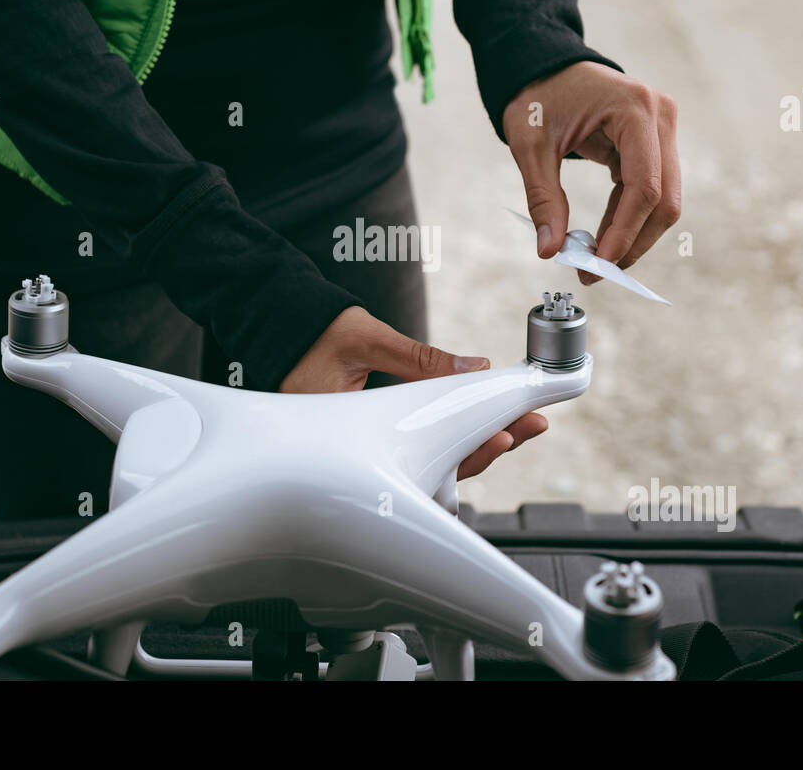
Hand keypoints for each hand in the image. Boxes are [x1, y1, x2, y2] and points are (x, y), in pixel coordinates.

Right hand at [281, 306, 546, 478]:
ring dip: (473, 447)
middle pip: (432, 470)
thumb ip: (419, 358)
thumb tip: (474, 370)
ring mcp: (358, 458)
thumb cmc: (309, 335)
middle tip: (529, 426)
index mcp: (344, 435)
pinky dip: (449, 443)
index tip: (507, 431)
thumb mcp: (364, 339)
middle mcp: (351, 459)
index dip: (470, 447)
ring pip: (426, 468)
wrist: (273, 330)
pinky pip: (413, 456)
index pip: (420, 453)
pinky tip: (479, 427)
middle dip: (486, 448)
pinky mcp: (365, 448)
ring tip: (516, 426)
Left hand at [502, 61, 680, 278]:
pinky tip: (602, 239)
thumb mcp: (530, 146)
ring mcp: (662, 129)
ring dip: (633, 236)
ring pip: (663, 200)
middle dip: (634, 241)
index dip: (626, 231)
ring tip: (596, 261)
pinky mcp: (654, 143)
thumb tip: (550, 250)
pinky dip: (627, 219)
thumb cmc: (537, 97)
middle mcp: (660, 117)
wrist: (543, 66)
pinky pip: (649, 191)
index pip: (644, 185)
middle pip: (664, 198)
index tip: (600, 264)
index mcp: (635, 110)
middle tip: (597, 272)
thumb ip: (542, 197)